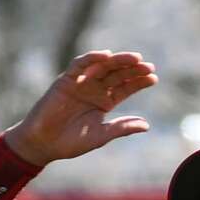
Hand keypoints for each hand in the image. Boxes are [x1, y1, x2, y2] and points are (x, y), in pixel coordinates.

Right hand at [3, 50, 157, 166]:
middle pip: (117, 74)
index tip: (154, 78)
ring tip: (135, 59)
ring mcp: (81, 83)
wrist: (45, 144)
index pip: (125, 88)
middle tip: (149, 66)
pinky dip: (92, 58)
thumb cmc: (72, 142)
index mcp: (105, 102)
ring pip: (102, 67)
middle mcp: (95, 89)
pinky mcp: (66, 80)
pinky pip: (80, 65)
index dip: (139, 83)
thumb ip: (122, 128)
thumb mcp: (102, 135)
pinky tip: (107, 56)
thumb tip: (147, 125)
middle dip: (133, 69)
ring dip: (118, 61)